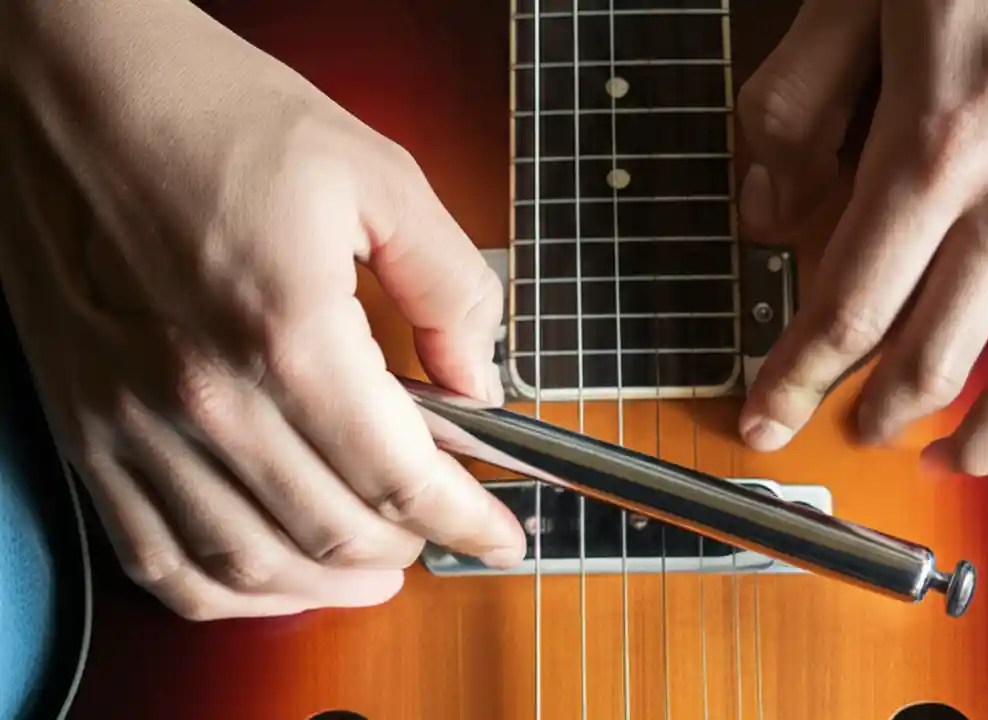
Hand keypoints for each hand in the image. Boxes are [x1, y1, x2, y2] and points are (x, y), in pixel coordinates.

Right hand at [0, 0, 523, 619]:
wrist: (78, 83)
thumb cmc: (213, 112)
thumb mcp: (376, 176)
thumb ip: (448, 287)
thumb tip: (479, 377)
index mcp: (287, 330)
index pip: (399, 475)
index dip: (465, 522)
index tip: (500, 537)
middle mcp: (204, 394)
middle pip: (332, 530)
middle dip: (409, 547)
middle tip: (444, 532)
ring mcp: (133, 420)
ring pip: (246, 563)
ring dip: (326, 587)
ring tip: (376, 574)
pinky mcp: (89, 425)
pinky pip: (153, 554)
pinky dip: (224, 589)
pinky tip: (269, 579)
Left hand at [737, 0, 987, 473]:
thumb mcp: (858, 2)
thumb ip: (794, 109)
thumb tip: (767, 213)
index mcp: (935, 142)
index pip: (850, 306)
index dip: (799, 379)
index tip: (768, 418)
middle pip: (930, 356)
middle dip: (870, 414)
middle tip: (839, 429)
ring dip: (974, 439)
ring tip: (937, 454)